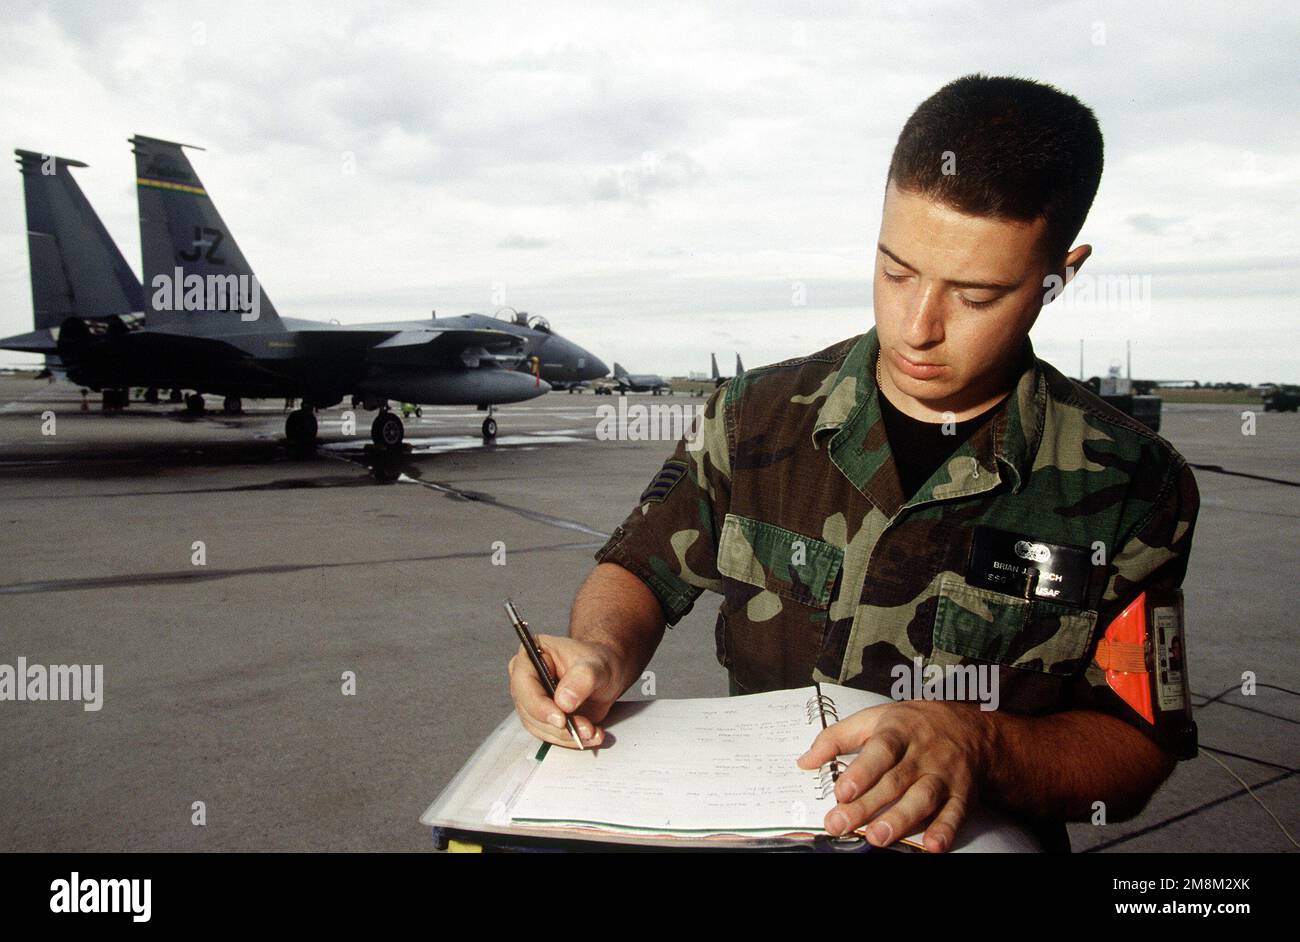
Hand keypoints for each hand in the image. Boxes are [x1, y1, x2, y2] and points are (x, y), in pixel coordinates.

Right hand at [508, 635, 622, 747]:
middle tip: (585, 729)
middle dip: (557, 725)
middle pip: (529, 710)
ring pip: (539, 727)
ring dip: (566, 735)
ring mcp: (533, 700)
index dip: (539, 705)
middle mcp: (527, 679)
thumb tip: (563, 702)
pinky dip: (570, 739)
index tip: (561, 719)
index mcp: (531, 655)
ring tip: (592, 731)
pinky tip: (591, 734)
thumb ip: (582, 679)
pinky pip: (550, 735)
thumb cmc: (599, 661)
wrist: (606, 674)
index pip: (524, 683)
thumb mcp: (597, 666)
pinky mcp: (543, 718)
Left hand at [796, 700, 993, 852]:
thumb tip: (804, 761)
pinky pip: (955, 813)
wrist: (970, 728)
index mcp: (898, 731)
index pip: (880, 751)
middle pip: (894, 781)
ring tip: (877, 837)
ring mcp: (943, 774)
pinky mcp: (962, 794)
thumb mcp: (874, 718)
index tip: (841, 792)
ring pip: (923, 797)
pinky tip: (934, 846)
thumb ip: (836, 737)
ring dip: (901, 819)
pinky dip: (946, 830)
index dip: (861, 772)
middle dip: (867, 805)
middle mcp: (922, 754)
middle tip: (841, 825)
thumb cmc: (913, 724)